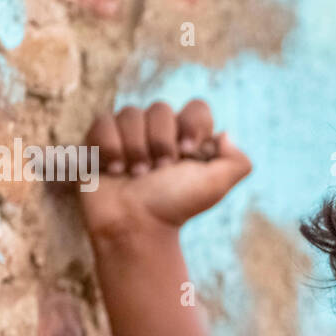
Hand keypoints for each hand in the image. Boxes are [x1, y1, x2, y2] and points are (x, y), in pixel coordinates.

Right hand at [80, 99, 251, 240]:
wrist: (136, 226)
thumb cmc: (174, 206)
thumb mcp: (215, 186)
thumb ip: (237, 162)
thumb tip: (224, 134)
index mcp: (188, 139)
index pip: (197, 108)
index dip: (192, 125)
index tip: (188, 152)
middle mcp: (158, 132)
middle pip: (160, 108)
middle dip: (160, 141)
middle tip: (159, 169)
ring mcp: (128, 135)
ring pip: (130, 114)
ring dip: (135, 148)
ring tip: (136, 175)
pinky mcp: (99, 141)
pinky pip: (103, 122)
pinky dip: (110, 146)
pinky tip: (114, 169)